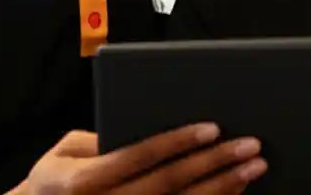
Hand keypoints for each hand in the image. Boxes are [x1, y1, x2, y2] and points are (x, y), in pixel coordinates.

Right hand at [14, 124, 266, 193]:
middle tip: (250, 145)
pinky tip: (236, 191)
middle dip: (213, 163)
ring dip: (223, 188)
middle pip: (167, 185)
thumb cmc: (57, 180)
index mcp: (81, 182)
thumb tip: (150, 123)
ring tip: (254, 167)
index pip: (137, 157)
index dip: (176, 142)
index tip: (212, 127)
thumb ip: (101, 138)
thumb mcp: (64, 152)